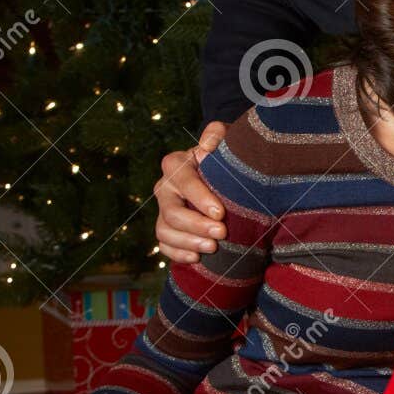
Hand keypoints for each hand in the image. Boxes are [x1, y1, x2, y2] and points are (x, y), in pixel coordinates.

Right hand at [153, 121, 226, 263]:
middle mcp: (166, 187)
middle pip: (170, 210)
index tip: (220, 212)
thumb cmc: (228, 160)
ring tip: (212, 248)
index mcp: (178, 164)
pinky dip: (177, 253)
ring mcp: (165, 210)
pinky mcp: (168, 229)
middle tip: (221, 233)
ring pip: (164, 230)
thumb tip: (207, 146)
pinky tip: (197, 258)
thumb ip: (218, 135)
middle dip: (195, 224)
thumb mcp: (228, 142)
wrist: (229, 179)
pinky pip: (164, 245)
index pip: (183, 181)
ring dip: (188, 242)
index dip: (199, 197)